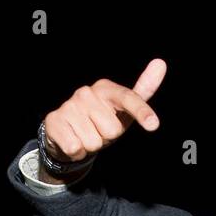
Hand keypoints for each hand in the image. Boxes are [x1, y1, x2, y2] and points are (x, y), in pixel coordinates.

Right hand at [41, 58, 165, 163]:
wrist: (67, 135)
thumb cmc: (101, 121)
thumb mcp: (124, 110)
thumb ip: (143, 90)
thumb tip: (160, 63)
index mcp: (105, 88)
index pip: (127, 99)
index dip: (141, 112)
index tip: (153, 124)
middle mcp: (86, 92)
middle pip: (112, 130)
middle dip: (106, 137)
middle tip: (97, 131)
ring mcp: (69, 105)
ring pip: (94, 141)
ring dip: (91, 145)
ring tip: (85, 135)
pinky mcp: (54, 120)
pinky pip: (76, 147)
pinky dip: (77, 152)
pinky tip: (73, 140)